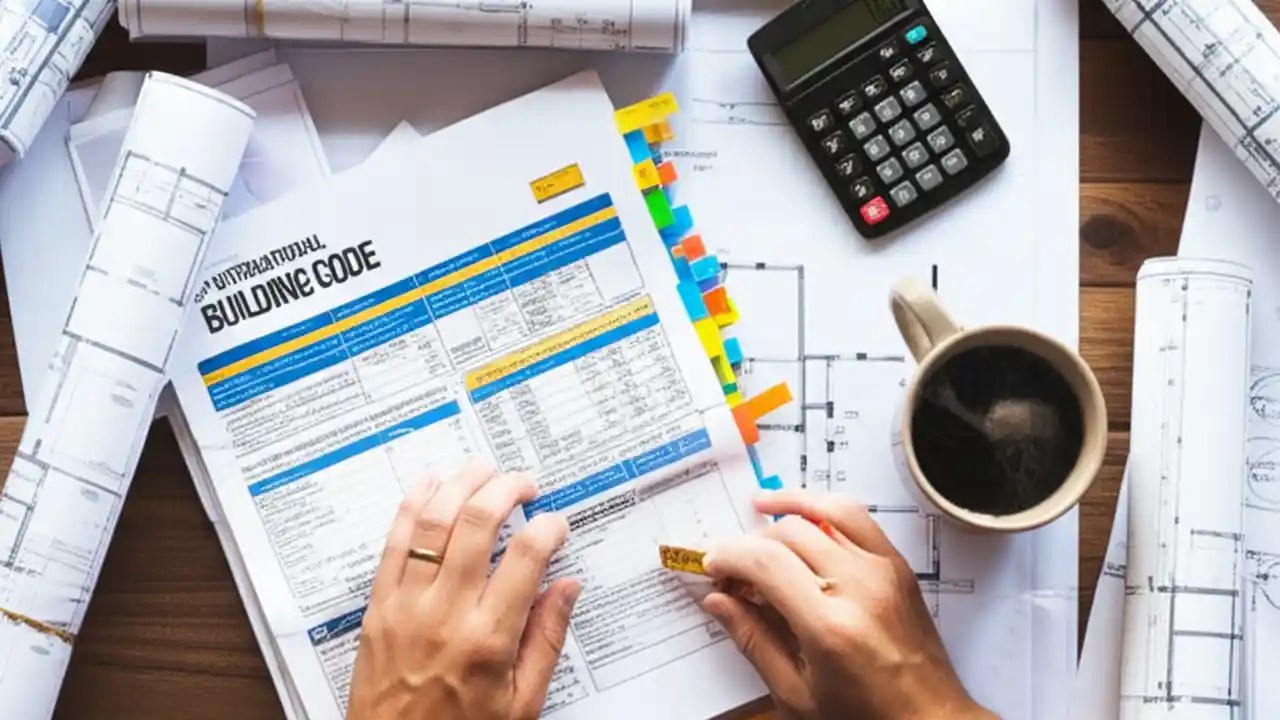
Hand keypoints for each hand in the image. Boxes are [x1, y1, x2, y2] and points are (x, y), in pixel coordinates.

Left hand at [347, 459, 580, 719]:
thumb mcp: (522, 703)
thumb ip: (547, 638)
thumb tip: (568, 586)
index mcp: (490, 639)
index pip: (526, 557)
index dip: (548, 527)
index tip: (557, 523)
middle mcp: (446, 613)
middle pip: (478, 522)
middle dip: (507, 488)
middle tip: (525, 483)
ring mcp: (406, 605)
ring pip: (433, 520)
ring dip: (461, 482)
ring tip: (484, 468)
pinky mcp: (377, 606)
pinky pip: (394, 541)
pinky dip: (413, 504)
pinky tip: (431, 484)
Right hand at [701, 491, 992, 719]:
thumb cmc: (868, 717)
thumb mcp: (796, 694)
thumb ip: (754, 641)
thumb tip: (719, 602)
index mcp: (830, 627)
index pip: (767, 562)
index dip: (730, 556)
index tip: (713, 566)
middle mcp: (860, 588)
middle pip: (790, 533)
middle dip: (750, 542)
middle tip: (732, 567)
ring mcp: (883, 572)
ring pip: (826, 511)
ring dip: (787, 507)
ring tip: (759, 508)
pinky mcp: (897, 566)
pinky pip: (858, 518)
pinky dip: (826, 507)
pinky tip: (804, 514)